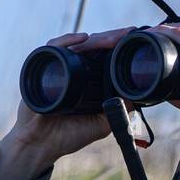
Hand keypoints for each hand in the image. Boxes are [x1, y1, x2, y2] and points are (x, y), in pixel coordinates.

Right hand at [0, 29, 131, 179]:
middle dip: (111, 39)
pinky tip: (83, 39)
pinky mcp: (41, 69)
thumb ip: (118, 112)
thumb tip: (139, 97)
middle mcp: (71, 70)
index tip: (132, 41)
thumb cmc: (67, 135)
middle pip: (92, 47)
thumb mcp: (101, 124)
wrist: (40, 145)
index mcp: (86, 79)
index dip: (116, 48)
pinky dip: (68, 41)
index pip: (102, 56)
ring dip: (97, 39)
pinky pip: (54, 49)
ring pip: (77, 45)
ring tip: (113, 38)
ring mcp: (57, 68)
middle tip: (127, 34)